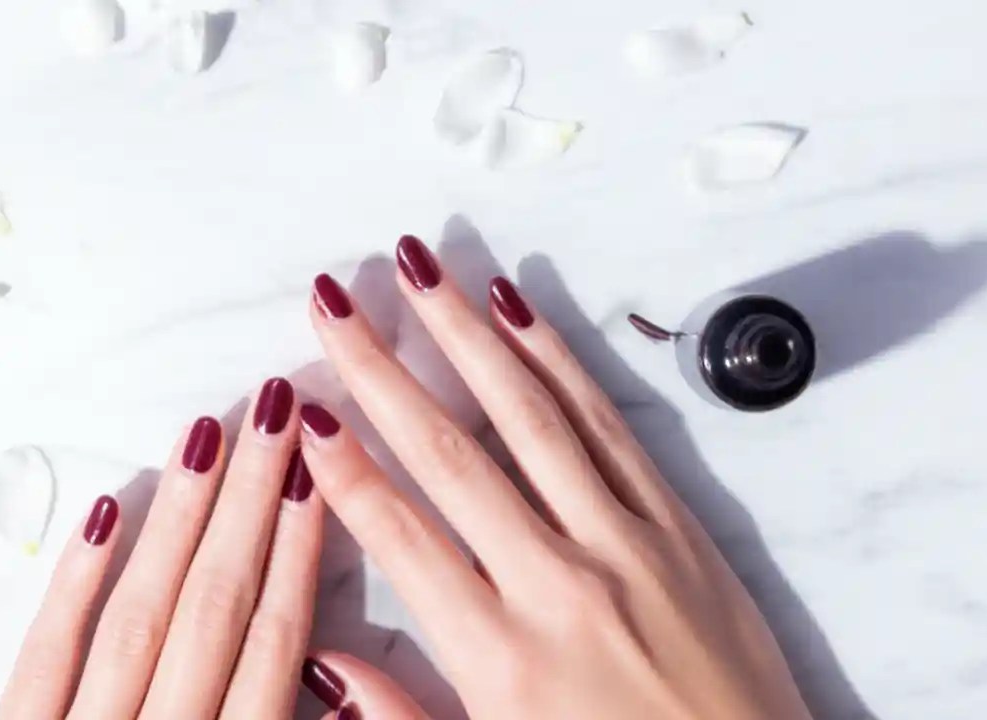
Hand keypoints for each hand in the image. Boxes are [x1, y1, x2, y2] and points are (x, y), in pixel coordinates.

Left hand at [0, 379, 322, 718]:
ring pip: (139, 615)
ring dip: (177, 518)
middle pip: (214, 605)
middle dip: (249, 502)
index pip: (273, 640)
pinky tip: (107, 510)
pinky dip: (73, 583)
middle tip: (274, 412)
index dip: (296, 550)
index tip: (313, 471)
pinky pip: (45, 656)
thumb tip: (345, 685)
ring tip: (206, 435)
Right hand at [295, 236, 812, 719]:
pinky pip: (608, 426)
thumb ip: (403, 716)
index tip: (306, 409)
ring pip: (529, 417)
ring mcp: (625, 544)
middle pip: (449, 455)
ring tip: (421, 272)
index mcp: (501, 660)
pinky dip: (559, 361)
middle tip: (336, 303)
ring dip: (465, 335)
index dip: (346, 467)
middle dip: (380, 370)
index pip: (401, 536)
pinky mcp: (679, 525)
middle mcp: (559, 586)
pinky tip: (519, 313)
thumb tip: (325, 665)